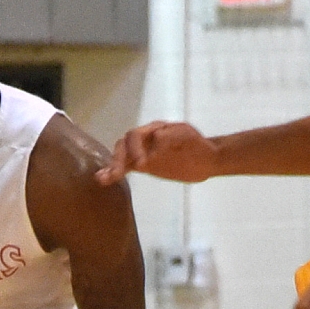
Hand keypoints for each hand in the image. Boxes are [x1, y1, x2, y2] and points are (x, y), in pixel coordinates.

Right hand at [96, 122, 218, 185]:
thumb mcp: (186, 136)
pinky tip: (105, 179)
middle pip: (124, 146)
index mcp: (153, 129)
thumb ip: (171, 136)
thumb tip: (155, 138)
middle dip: (118, 159)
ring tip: (102, 178)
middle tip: (116, 173)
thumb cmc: (198, 145)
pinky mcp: (145, 166)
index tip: (141, 163)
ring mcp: (143, 153)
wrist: (207, 158)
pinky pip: (128, 167)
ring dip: (112, 166)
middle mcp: (144, 139)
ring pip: (122, 157)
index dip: (134, 149)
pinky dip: (116, 172)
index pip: (134, 136)